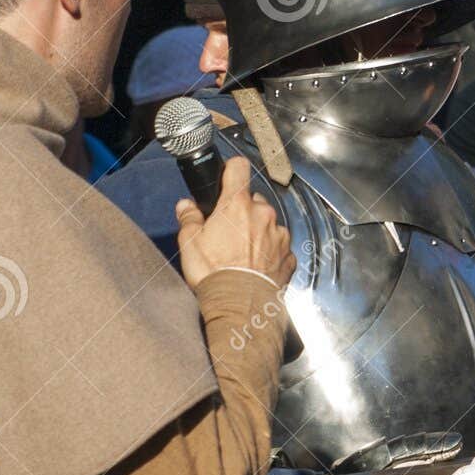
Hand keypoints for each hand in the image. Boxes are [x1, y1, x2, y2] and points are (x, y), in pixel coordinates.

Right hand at [176, 155, 294, 290]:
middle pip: (254, 201)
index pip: (239, 168)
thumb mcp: (190, 242)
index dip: (231, 170)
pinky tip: (256, 266)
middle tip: (228, 231)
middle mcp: (263, 215)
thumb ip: (189, 218)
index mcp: (237, 205)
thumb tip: (186, 206)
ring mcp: (279, 236)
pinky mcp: (288, 257)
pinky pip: (279, 248)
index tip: (228, 176)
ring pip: (269, 224)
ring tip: (242, 253)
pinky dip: (270, 253)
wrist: (240, 306)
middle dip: (243, 211)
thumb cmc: (214, 273)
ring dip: (258, 232)